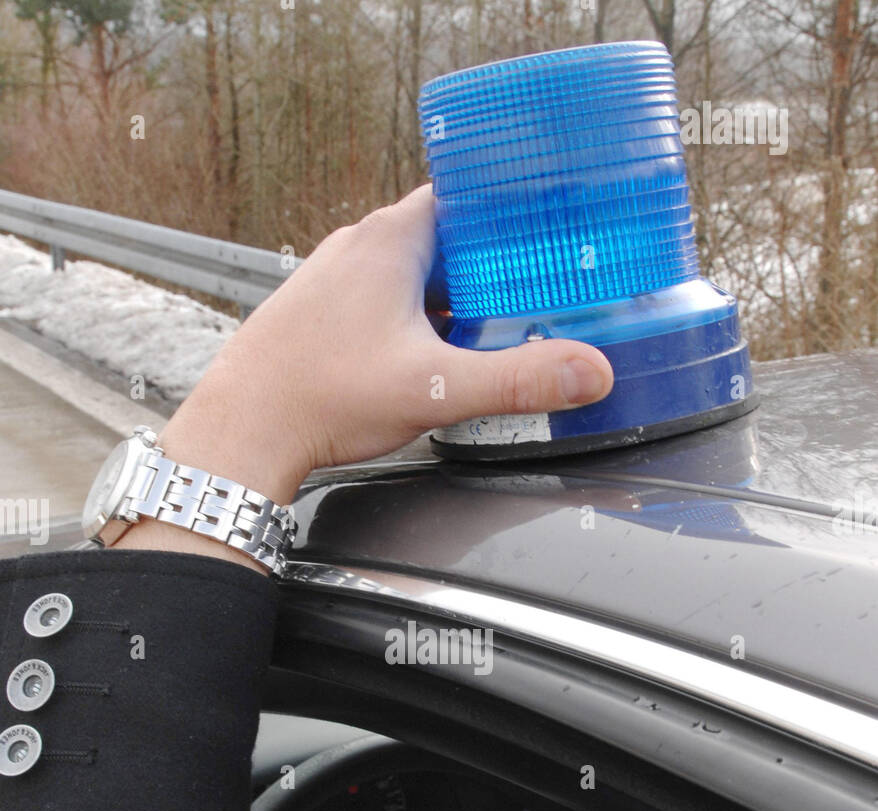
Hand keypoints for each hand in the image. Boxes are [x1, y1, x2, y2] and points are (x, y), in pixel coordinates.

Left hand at [155, 184, 613, 505]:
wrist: (243, 429)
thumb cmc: (323, 396)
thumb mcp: (437, 389)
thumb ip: (518, 380)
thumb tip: (590, 372)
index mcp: (393, 239)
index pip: (466, 194)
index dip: (511, 209)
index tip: (549, 227)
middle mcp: (359, 245)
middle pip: (446, 237)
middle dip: (491, 263)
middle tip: (537, 289)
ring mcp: (335, 278)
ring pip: (412, 272)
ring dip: (451, 295)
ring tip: (493, 326)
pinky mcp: (321, 313)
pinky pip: (383, 300)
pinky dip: (414, 317)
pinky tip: (429, 355)